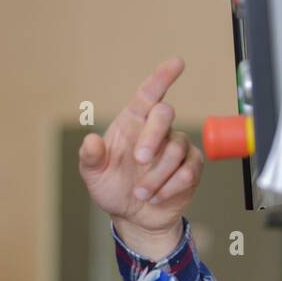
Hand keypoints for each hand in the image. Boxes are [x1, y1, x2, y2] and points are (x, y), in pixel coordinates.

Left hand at [78, 57, 204, 259]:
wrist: (132, 217)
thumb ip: (90, 157)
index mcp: (132, 123)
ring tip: (140, 194)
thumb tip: (90, 141)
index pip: (149, 93)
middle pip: (165, 114)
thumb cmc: (112, 188)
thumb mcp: (94, 175)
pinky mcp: (191, 167)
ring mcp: (176, 147)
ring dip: (156, 175)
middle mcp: (156, 130)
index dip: (162, 77)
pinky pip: (188, 171)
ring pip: (176, 148)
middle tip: (139, 160)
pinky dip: (170, 187)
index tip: (177, 62)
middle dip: (152, 136)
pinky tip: (156, 197)